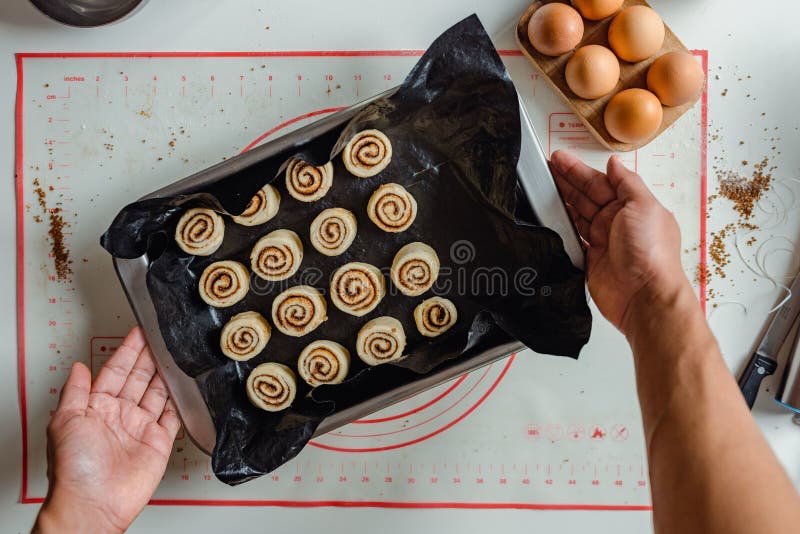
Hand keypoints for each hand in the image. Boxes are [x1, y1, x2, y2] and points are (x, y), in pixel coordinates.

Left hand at [33, 327, 179, 533]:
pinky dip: (180, 401)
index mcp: (96, 408)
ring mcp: (140, 428)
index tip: (138, 332)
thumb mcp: (65, 421)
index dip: (127, 350)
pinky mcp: (159, 441)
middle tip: (161, 337)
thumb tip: (79, 367)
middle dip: (149, 356)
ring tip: (175, 354)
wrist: (95, 503)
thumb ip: (75, 391)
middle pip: (138, 378)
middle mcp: (119, 416)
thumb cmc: (75, 469)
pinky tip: (185, 387)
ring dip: (165, 373)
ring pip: (157, 392)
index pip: (115, 371)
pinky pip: (173, 416)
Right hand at [550, 150, 688, 333]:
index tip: (559, 159)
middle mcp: (617, 223)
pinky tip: (548, 216)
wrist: (644, 297)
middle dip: (565, 181)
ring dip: (560, 201)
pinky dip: (560, 227)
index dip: (578, 170)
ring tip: (541, 187)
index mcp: (632, 207)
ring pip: (576, 215)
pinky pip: (571, 238)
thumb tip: (615, 163)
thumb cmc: (651, 252)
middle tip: (545, 168)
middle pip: (586, 196)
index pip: (600, 182)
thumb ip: (627, 183)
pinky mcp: (589, 260)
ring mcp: (602, 241)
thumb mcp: (644, 206)